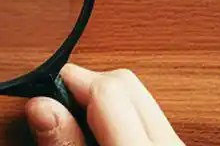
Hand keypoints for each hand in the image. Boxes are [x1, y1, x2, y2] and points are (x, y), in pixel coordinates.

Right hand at [26, 64, 183, 145]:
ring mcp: (178, 144)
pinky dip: (123, 118)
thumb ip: (66, 144)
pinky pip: (150, 116)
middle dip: (88, 87)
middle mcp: (169, 143)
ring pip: (139, 96)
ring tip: (79, 128)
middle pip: (126, 82)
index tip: (43, 93)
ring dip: (105, 103)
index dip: (68, 81)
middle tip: (58, 110)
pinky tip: (102, 136)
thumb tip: (41, 106)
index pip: (107, 86)